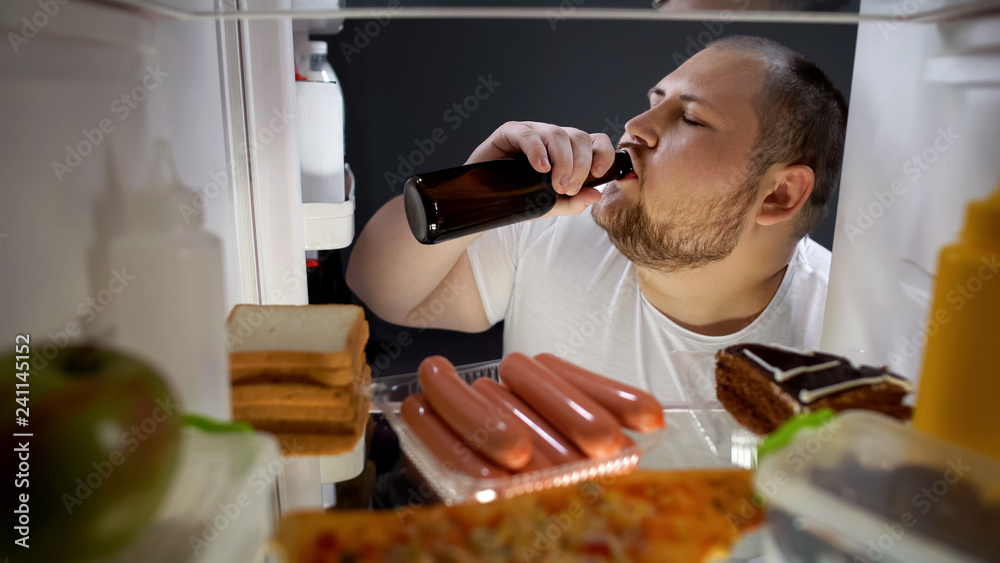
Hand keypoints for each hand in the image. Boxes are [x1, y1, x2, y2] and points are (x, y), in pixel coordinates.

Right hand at [466, 121, 615, 216]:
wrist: (485, 202)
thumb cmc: (518, 198)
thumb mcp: (550, 205)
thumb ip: (573, 202)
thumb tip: (596, 195)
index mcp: (568, 150)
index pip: (595, 141)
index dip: (602, 153)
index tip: (599, 174)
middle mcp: (553, 137)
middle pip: (579, 138)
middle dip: (580, 165)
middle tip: (570, 189)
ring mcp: (533, 132)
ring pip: (558, 134)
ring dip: (563, 161)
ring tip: (556, 184)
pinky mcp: (510, 132)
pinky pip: (528, 135)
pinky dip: (537, 151)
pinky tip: (540, 168)